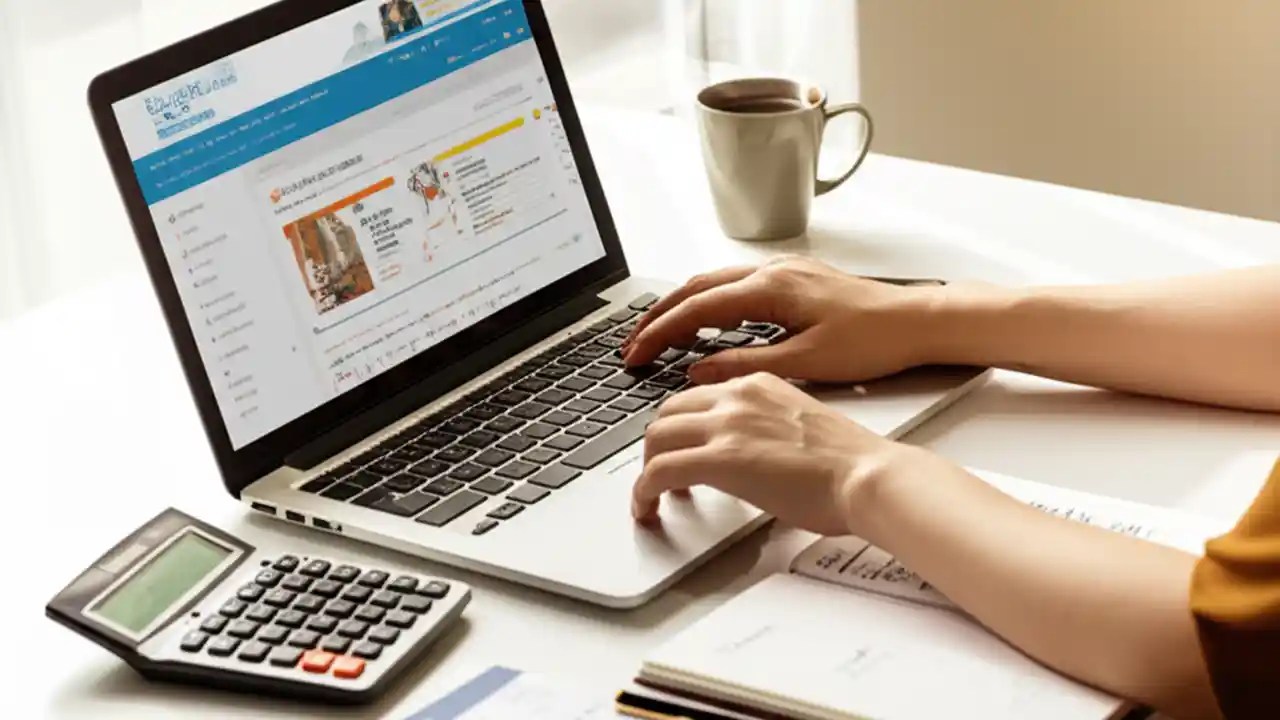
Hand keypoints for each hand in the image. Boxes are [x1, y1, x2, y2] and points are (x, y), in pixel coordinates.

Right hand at [624, 257, 943, 384]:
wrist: (920, 321)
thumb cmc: (874, 339)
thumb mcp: (807, 362)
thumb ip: (748, 365)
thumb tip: (700, 369)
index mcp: (769, 289)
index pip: (696, 309)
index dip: (659, 333)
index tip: (635, 354)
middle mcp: (771, 272)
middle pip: (696, 289)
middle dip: (658, 316)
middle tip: (632, 344)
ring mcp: (783, 272)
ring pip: (714, 284)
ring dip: (682, 307)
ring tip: (657, 335)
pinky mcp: (795, 281)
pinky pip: (736, 286)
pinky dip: (709, 303)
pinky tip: (707, 322)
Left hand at [632, 373, 922, 535]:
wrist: (867, 475)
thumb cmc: (849, 463)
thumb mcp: (798, 424)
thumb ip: (765, 428)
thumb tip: (750, 454)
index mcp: (757, 384)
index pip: (697, 397)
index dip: (679, 427)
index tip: (677, 447)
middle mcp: (736, 396)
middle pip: (667, 412)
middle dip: (657, 445)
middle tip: (660, 473)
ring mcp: (726, 424)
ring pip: (655, 438)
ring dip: (646, 469)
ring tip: (652, 496)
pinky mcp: (720, 459)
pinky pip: (658, 471)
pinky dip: (643, 492)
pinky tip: (646, 508)